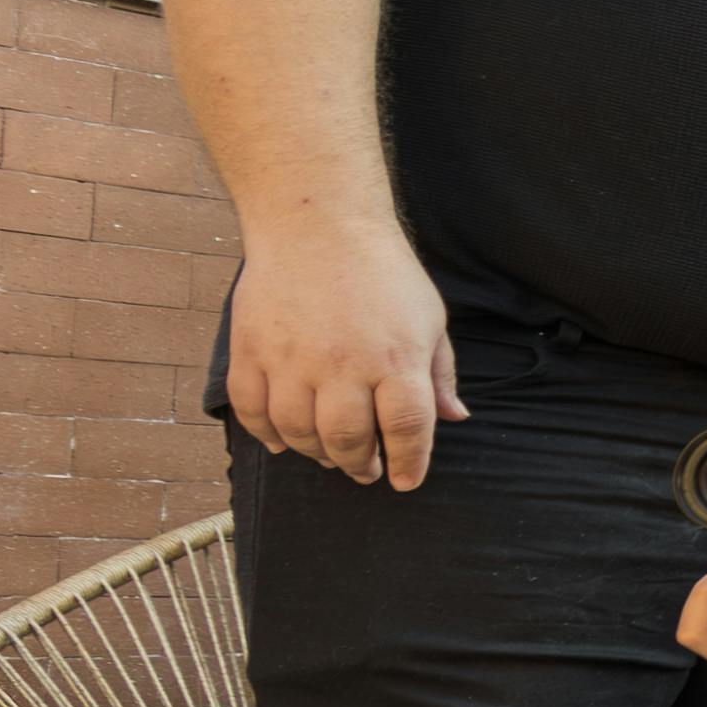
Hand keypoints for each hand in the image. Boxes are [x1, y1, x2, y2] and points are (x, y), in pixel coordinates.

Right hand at [224, 220, 463, 490]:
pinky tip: (285, 440)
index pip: (406, 428)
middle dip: (359, 465)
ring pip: (297, 432)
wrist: (317, 225)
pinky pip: (252, 410)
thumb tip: (455, 417)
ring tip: (330, 455)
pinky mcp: (251, 350)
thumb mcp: (430, 318)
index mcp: (396, 357)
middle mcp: (343, 364)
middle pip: (347, 439)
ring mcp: (292, 358)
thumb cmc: (383, 273)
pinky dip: (267, 434)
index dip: (408, 463)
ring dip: (315, 453)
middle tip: (365, 470)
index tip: (405, 481)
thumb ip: (438, 373)